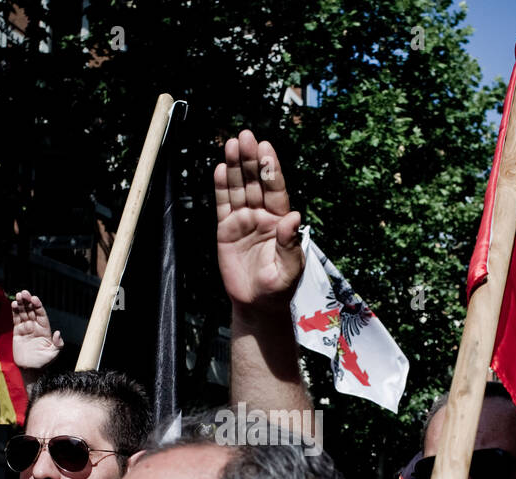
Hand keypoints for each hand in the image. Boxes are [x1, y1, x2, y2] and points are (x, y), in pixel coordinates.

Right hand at [11, 290, 63, 371]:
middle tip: (24, 292)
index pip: (41, 314)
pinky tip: (13, 304)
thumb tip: (58, 333)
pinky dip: (15, 312)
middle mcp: (36, 327)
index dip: (38, 306)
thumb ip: (58, 343)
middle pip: (31, 311)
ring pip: (23, 313)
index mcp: (45, 330)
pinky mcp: (18, 332)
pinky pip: (16, 320)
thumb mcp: (54, 353)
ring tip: (18, 295)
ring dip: (21, 304)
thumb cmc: (43, 362)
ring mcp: (26, 328)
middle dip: (28, 301)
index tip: (34, 299)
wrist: (30, 369)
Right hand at [215, 130, 302, 318]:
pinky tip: (221, 169)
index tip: (265, 148)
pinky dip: (222, 188)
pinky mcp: (227, 230)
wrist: (257, 305)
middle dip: (251, 159)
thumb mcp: (289, 270)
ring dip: (235, 167)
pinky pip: (223, 205)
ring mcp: (244, 221)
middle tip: (245, 136)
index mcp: (281, 221)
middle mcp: (263, 216)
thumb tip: (294, 216)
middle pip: (255, 183)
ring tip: (231, 144)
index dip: (270, 169)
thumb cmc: (278, 289)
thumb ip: (291, 243)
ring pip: (239, 189)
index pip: (275, 190)